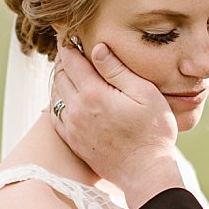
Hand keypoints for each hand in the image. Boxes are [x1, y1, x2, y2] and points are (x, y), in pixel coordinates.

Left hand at [49, 41, 182, 208]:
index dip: (68, 45)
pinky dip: (57, 101)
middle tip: (70, 51)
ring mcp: (72, 127)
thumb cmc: (153, 132)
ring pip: (55, 95)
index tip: (66, 35)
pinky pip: (55, 115)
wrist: (146, 173)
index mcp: (93, 93)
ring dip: (60, 80)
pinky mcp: (73, 142)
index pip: (71, 61)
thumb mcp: (145, 93)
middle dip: (64, 60)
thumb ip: (117, 70)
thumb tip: (97, 48)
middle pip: (59, 76)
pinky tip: (67, 97)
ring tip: (70, 71)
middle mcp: (76, 109)